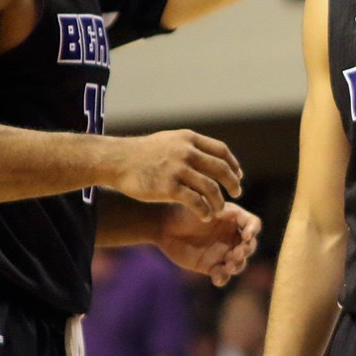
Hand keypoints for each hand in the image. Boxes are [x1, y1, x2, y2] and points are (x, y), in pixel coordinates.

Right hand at [112, 129, 241, 219]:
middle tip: (237, 193)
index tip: (237, 175)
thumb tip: (208, 157)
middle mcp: (186, 152)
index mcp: (188, 139)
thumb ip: (188, 148)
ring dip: (219, 201)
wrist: (117, 161)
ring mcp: (178, 169)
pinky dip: (204, 210)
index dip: (232, 164)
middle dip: (232, 183)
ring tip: (219, 210)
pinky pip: (195, 201)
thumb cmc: (142, 154)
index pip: (221, 151)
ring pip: (211, 187)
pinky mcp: (168, 187)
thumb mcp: (169, 141)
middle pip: (220, 169)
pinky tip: (205, 216)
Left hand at [157, 201, 260, 286]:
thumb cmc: (183, 211)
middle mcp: (232, 236)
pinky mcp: (211, 266)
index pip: (253, 224)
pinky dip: (222, 278)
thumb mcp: (201, 204)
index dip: (253, 230)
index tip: (246, 236)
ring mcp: (223, 252)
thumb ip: (215, 206)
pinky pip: (222, 275)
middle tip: (235, 254)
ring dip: (237, 266)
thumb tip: (225, 212)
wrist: (164, 226)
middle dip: (245, 251)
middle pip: (249, 246)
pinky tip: (217, 278)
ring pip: (239, 263)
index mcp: (234, 219)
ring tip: (228, 266)